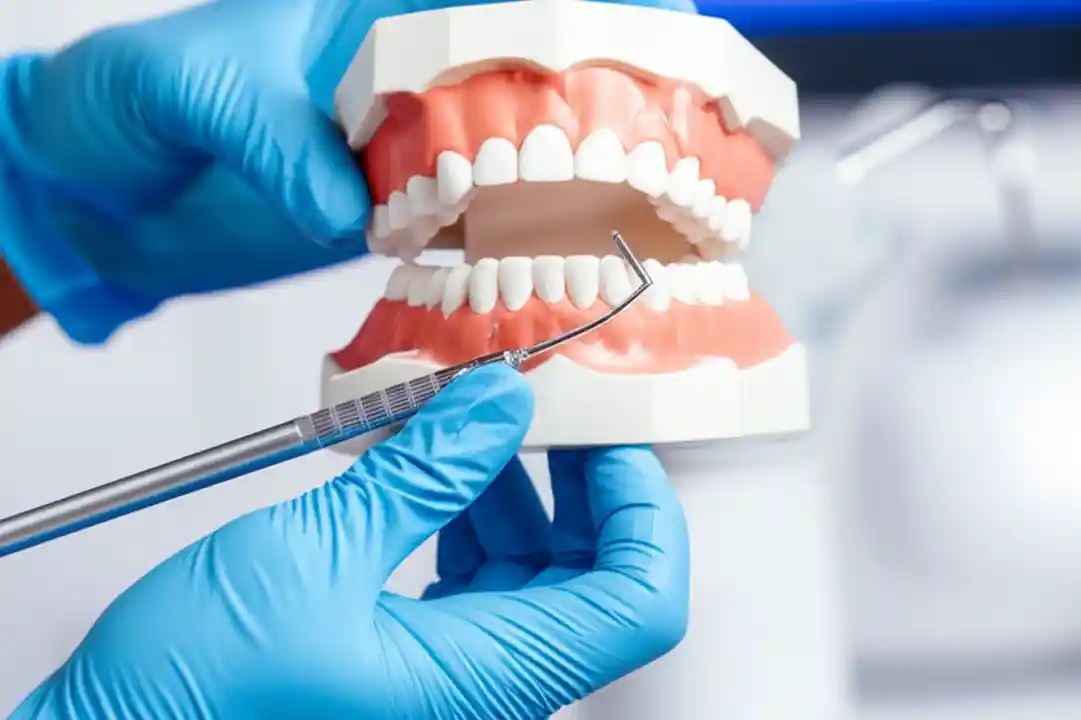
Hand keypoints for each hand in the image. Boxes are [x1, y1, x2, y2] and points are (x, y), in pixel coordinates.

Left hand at [0, 0, 696, 342]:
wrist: (91, 188)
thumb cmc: (123, 104)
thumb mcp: (193, 93)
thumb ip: (274, 138)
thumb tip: (347, 206)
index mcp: (371, 12)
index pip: (491, 0)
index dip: (583, 8)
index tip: (659, 18)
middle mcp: (404, 71)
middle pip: (534, 69)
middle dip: (614, 92)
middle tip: (680, 127)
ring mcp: (407, 143)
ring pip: (517, 147)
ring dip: (581, 173)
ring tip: (650, 198)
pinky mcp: (394, 211)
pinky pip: (471, 220)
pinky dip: (516, 238)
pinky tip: (559, 255)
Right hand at [12, 364, 688, 718]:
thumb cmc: (189, 691)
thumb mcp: (314, 551)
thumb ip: (423, 472)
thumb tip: (502, 402)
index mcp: (486, 680)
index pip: (638, 599)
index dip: (645, 507)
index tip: (612, 431)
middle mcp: (486, 689)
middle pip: (596, 581)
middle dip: (582, 483)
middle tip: (550, 407)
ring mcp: (452, 679)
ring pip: (536, 578)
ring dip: (519, 490)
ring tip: (477, 419)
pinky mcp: (413, 662)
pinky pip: (478, 585)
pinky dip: (468, 517)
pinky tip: (429, 466)